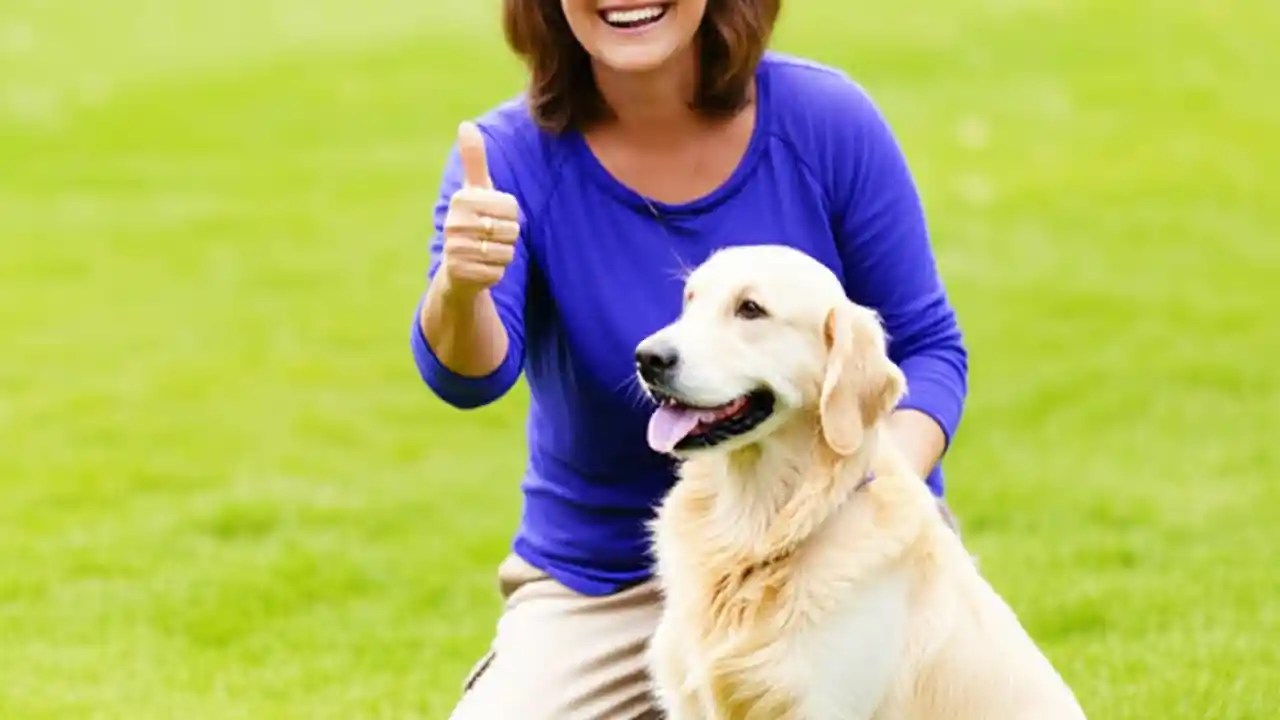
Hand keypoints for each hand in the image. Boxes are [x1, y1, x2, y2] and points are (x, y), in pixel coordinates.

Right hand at [438, 121, 520, 295]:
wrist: (456, 268)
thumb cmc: (472, 222)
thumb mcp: (474, 190)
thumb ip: (473, 159)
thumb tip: (465, 124)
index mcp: (462, 200)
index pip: (512, 207)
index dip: (511, 215)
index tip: (493, 217)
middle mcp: (455, 223)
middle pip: (511, 229)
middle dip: (508, 236)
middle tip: (489, 238)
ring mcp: (456, 249)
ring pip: (507, 251)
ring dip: (503, 254)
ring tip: (485, 252)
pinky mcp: (462, 273)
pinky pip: (499, 270)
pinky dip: (496, 271)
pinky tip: (481, 268)